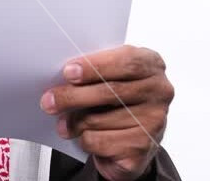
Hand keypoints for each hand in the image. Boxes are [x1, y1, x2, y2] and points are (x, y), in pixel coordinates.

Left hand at [40, 45, 173, 180]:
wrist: (133, 138)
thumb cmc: (118, 98)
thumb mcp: (110, 75)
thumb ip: (95, 70)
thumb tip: (63, 77)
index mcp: (152, 64)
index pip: (126, 61)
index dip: (94, 66)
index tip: (68, 72)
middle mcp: (160, 91)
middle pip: (111, 91)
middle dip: (74, 96)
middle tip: (48, 100)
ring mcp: (155, 121)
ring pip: (101, 119)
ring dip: (74, 122)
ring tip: (64, 124)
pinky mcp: (143, 148)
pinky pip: (101, 142)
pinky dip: (85, 140)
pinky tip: (85, 137)